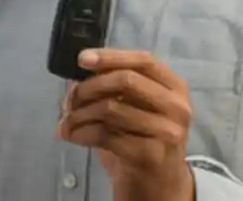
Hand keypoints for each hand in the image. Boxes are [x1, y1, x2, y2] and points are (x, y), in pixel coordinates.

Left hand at [56, 49, 194, 200]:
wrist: (159, 186)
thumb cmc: (142, 139)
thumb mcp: (135, 108)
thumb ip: (113, 88)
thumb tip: (74, 79)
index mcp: (174, 88)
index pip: (143, 60)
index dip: (110, 56)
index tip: (82, 59)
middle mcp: (176, 107)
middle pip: (125, 81)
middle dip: (89, 87)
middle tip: (69, 101)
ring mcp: (167, 131)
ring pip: (110, 108)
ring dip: (79, 115)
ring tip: (66, 123)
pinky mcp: (151, 155)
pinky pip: (105, 134)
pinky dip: (81, 133)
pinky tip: (73, 136)